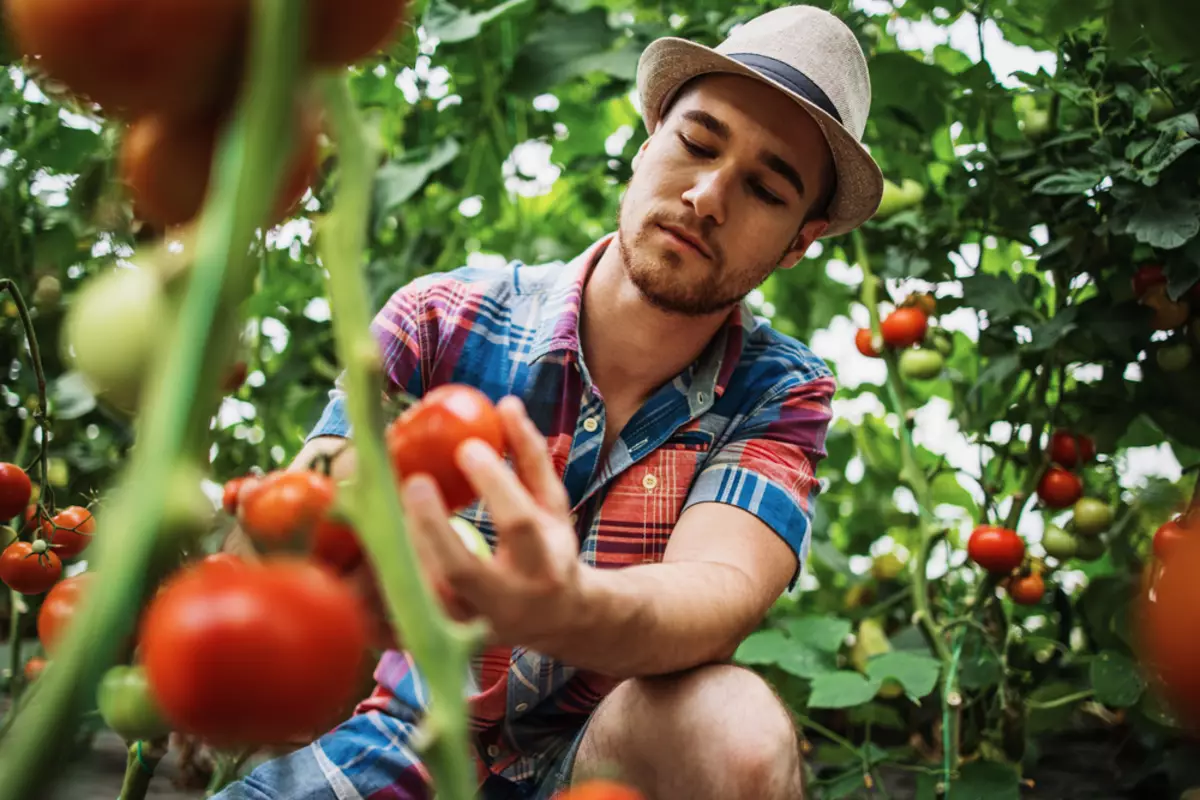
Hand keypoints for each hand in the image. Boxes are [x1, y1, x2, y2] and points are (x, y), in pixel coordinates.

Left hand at [401, 396, 581, 648]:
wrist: (557, 620)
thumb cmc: (550, 551)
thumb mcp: (553, 506)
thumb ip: (530, 458)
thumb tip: (506, 405)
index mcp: (542, 565)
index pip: (518, 525)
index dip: (493, 484)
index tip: (466, 446)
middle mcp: (507, 602)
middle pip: (461, 570)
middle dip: (431, 527)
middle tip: (412, 481)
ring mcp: (468, 626)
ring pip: (421, 597)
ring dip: (396, 551)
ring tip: (379, 504)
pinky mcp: (441, 639)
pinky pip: (400, 616)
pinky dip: (380, 584)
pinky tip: (366, 546)